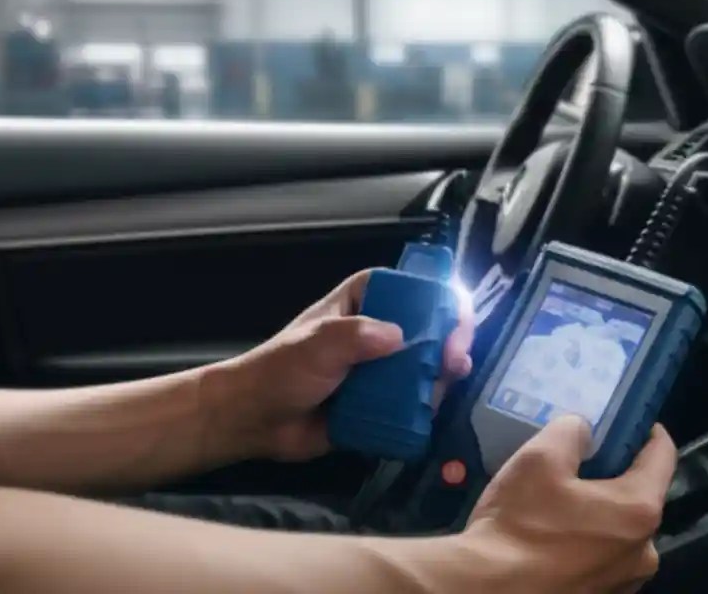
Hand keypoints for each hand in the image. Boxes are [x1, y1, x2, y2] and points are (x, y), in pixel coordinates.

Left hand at [214, 270, 474, 461]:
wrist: (254, 419)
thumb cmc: (280, 370)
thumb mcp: (317, 345)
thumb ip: (355, 336)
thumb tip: (399, 337)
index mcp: (365, 301)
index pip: (415, 287)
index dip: (441, 300)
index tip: (454, 323)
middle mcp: (379, 330)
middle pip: (431, 329)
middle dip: (450, 344)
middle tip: (453, 363)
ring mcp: (382, 367)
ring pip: (427, 367)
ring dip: (439, 378)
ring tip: (437, 391)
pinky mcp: (381, 402)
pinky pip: (413, 401)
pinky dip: (423, 406)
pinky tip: (426, 411)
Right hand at [462, 416, 676, 593]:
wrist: (487, 591)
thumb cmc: (520, 524)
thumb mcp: (539, 458)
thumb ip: (571, 431)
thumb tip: (584, 429)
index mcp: (640, 510)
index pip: (663, 455)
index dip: (646, 431)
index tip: (627, 420)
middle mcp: (645, 551)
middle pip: (640, 497)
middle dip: (614, 477)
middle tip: (579, 464)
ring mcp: (625, 582)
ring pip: (620, 531)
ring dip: (599, 513)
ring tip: (561, 503)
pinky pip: (602, 559)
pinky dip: (586, 543)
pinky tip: (554, 537)